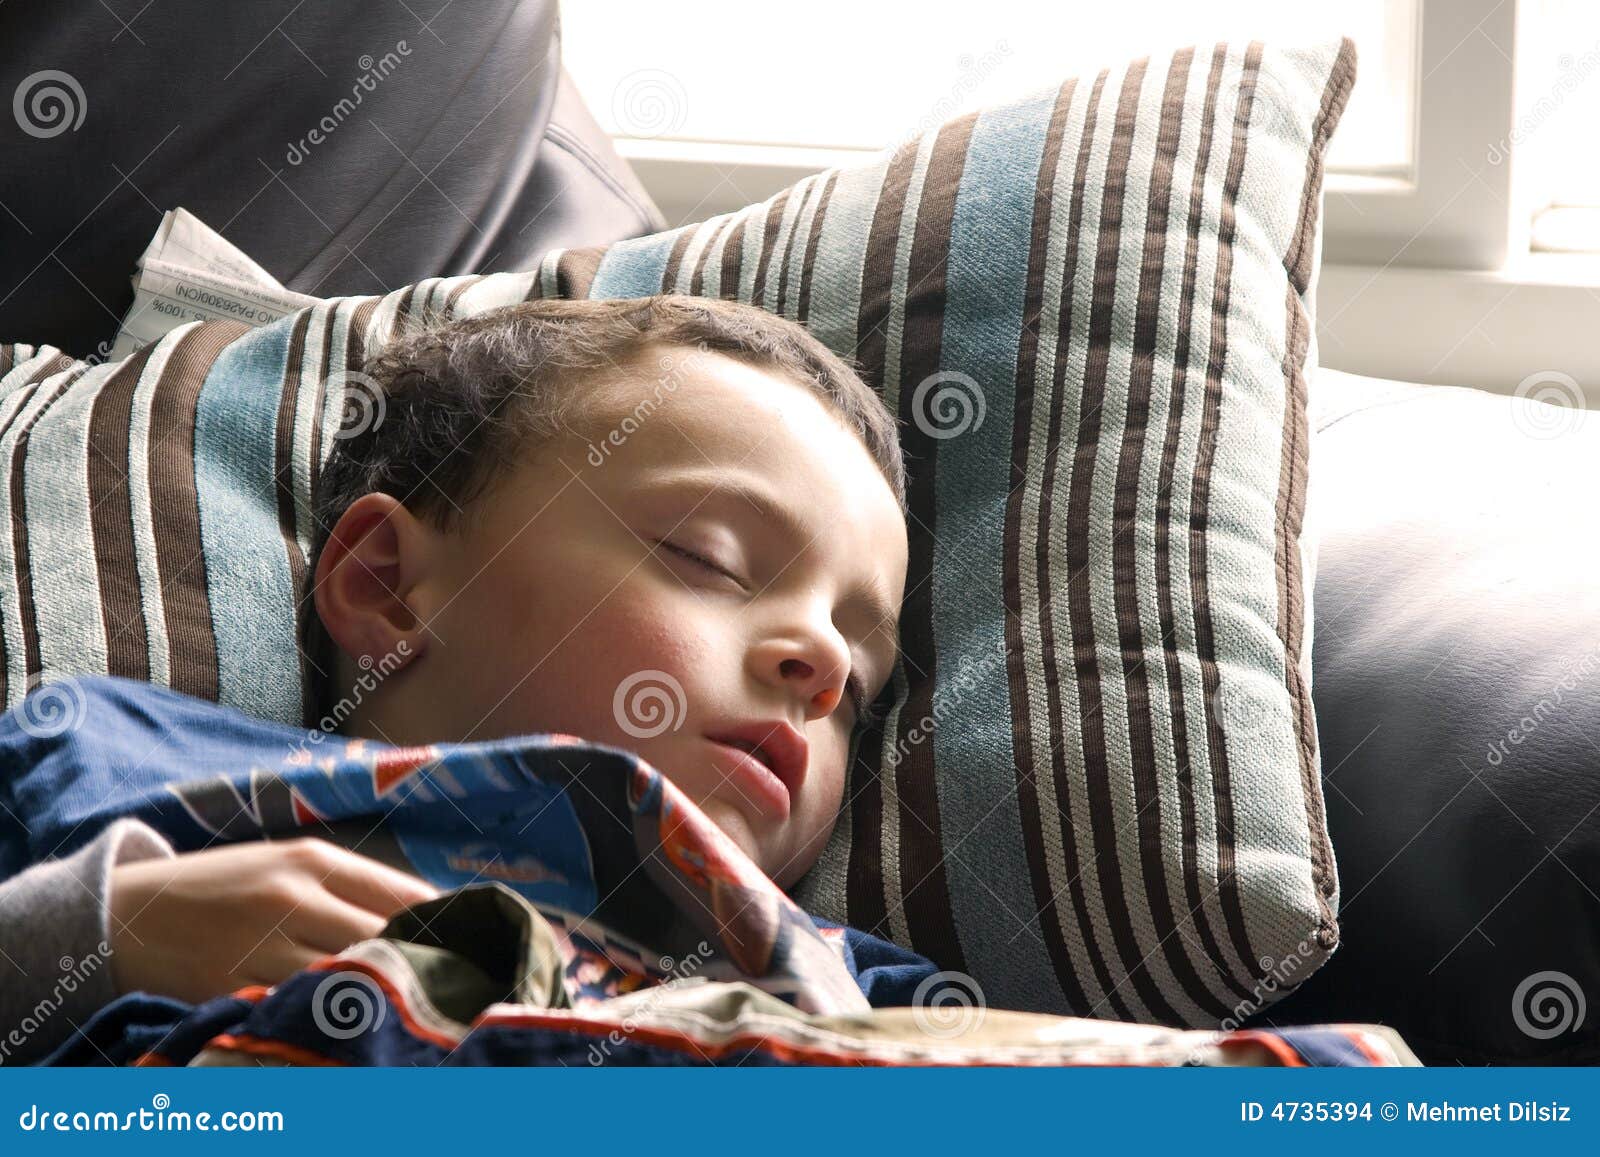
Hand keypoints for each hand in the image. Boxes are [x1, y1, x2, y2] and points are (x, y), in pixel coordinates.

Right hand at [107, 836, 438, 1003]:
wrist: (123, 915)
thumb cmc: (222, 889)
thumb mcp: (287, 866)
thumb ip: (353, 890)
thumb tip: (432, 919)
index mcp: (314, 860)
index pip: (406, 895)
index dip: (451, 925)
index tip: (483, 945)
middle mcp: (293, 897)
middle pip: (385, 939)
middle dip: (426, 965)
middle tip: (464, 990)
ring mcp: (261, 945)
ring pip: (347, 979)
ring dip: (383, 999)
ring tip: (423, 1017)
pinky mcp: (235, 988)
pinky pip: (298, 1009)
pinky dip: (330, 1020)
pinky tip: (357, 1032)